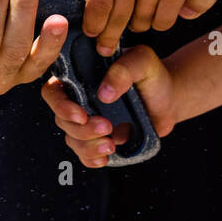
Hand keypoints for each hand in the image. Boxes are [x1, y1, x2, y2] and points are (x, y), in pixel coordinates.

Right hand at [41, 45, 179, 167]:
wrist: (168, 99)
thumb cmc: (152, 75)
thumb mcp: (142, 62)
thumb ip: (123, 70)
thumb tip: (104, 94)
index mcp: (79, 78)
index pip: (53, 92)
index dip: (60, 106)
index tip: (82, 115)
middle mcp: (77, 101)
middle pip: (61, 120)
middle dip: (82, 130)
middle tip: (107, 127)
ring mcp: (86, 123)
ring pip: (72, 139)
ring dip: (88, 146)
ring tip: (112, 144)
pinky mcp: (97, 140)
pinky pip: (84, 154)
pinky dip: (91, 159)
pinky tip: (105, 158)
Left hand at [80, 0, 221, 55]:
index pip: (95, 1)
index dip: (92, 22)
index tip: (90, 31)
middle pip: (115, 18)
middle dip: (109, 37)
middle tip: (104, 48)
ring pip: (141, 20)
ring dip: (137, 26)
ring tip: (133, 27)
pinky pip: (164, 19)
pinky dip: (160, 22)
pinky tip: (157, 19)